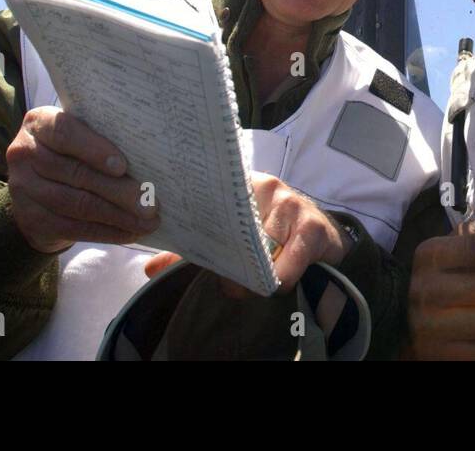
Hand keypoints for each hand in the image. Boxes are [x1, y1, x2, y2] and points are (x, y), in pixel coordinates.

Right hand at [6, 106, 160, 252]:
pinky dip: (107, 232)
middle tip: (150, 203)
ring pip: (77, 204)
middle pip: (76, 173)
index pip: (64, 133)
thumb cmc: (71, 151)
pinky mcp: (32, 219)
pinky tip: (131, 232)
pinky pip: (74, 228)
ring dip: (118, 215)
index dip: (94, 150)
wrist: (36, 188)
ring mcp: (23, 188)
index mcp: (39, 122)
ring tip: (148, 221)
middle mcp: (24, 153)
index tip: (123, 166)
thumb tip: (148, 157)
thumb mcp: (79, 135)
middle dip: (118, 190)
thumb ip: (102, 139)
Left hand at [142, 174, 354, 296]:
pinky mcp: (312, 227)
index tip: (189, 238)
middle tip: (226, 283)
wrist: (325, 235)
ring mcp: (290, 205)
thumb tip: (149, 269)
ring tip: (253, 286)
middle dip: (231, 263)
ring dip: (257, 275)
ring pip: (262, 247)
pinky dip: (281, 276)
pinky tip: (279, 283)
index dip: (200, 221)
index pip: (212, 198)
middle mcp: (266, 188)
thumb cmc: (274, 234)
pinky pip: (291, 259)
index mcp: (241, 186)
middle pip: (236, 229)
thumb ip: (193, 253)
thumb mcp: (234, 238)